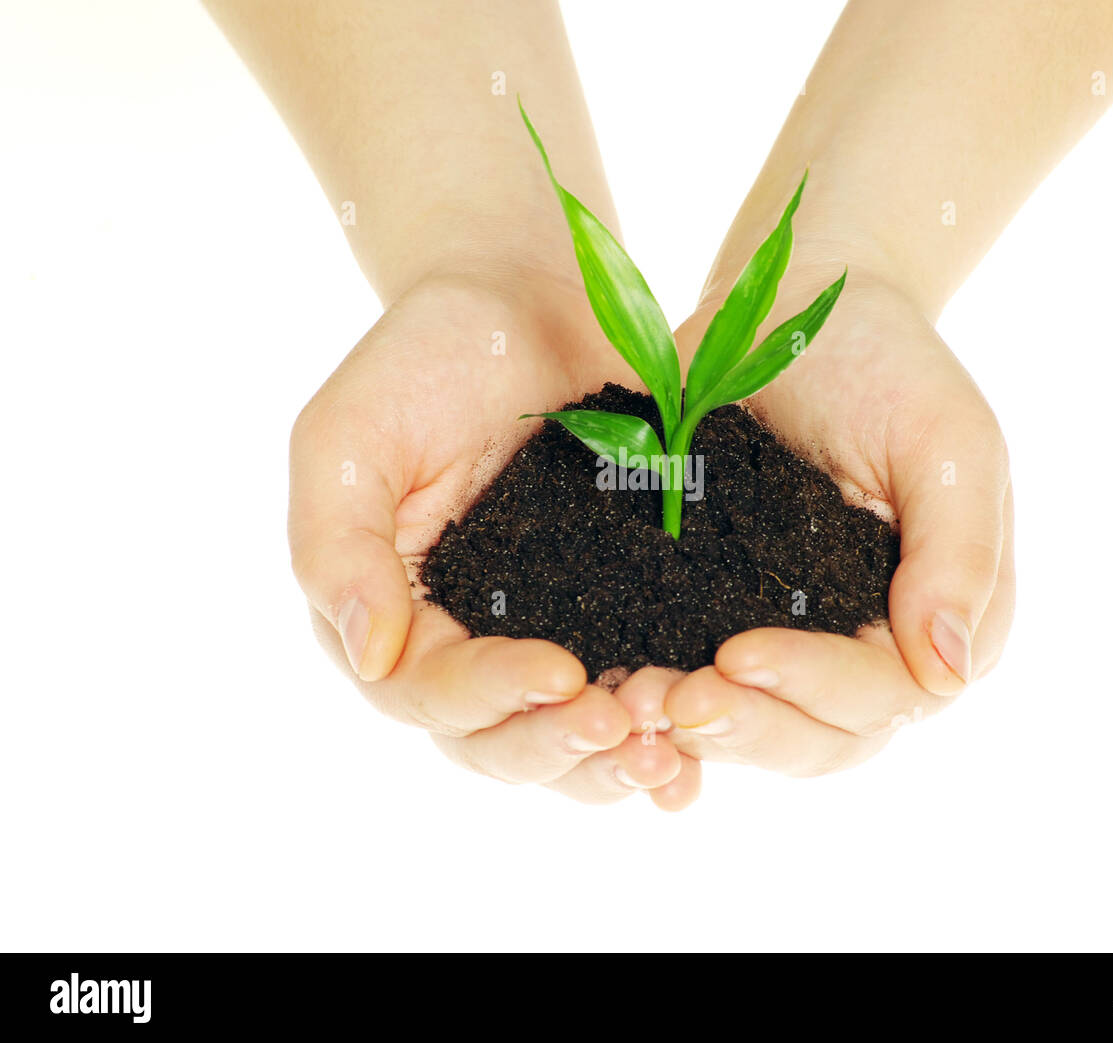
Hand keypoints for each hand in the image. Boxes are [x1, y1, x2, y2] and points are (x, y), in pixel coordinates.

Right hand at [288, 268, 700, 807]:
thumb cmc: (422, 356)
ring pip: (566, 737)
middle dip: (560, 746)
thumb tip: (371, 656)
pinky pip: (627, 687)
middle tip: (628, 728)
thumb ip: (336, 546)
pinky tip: (702, 749)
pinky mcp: (608, 613)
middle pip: (499, 741)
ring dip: (613, 760)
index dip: (490, 698)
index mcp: (389, 614)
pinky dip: (658, 729)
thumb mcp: (349, 437)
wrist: (522, 299)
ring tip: (672, 751)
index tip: (562, 674)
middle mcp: (461, 642)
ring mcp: (539, 633)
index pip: (426, 692)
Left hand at [654, 268, 1014, 775]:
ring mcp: (792, 637)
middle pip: (817, 738)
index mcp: (936, 620)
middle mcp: (867, 648)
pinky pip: (695, 673)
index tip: (737, 655)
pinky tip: (611, 685)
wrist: (800, 309)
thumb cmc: (891, 364)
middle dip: (746, 729)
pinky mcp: (721, 613)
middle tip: (670, 704)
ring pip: (754, 724)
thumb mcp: (949, 442)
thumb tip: (947, 675)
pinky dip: (658, 690)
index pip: (885, 693)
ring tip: (631, 705)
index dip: (814, 689)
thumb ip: (959, 555)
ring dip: (696, 728)